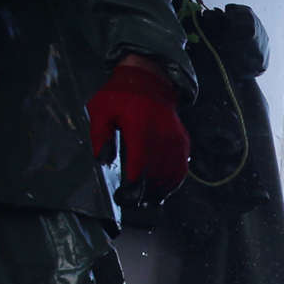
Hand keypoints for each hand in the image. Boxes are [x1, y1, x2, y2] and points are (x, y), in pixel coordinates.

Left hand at [89, 57, 189, 205]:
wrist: (149, 80)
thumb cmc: (121, 95)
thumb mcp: (101, 110)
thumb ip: (101, 135)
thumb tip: (103, 161)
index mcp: (140, 129)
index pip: (139, 165)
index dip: (133, 186)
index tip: (124, 198)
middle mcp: (162, 137)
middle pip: (157, 175)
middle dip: (146, 193)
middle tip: (133, 203)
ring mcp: (175, 140)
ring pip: (172, 175)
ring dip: (161, 191)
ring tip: (148, 200)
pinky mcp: (183, 142)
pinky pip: (181, 168)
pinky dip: (173, 181)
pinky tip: (163, 188)